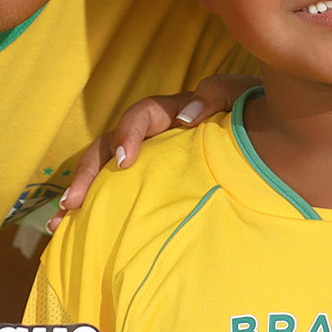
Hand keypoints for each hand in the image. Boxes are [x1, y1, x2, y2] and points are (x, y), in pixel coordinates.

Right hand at [51, 74, 257, 228]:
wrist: (272, 128)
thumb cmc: (252, 109)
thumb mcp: (238, 95)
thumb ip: (215, 96)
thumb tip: (186, 118)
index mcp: (170, 113)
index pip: (140, 117)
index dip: (128, 135)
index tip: (125, 162)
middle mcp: (151, 136)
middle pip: (108, 148)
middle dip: (87, 176)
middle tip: (73, 205)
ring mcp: (148, 159)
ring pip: (104, 173)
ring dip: (80, 196)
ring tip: (59, 225)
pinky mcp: (150, 182)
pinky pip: (117, 194)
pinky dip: (96, 211)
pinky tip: (75, 235)